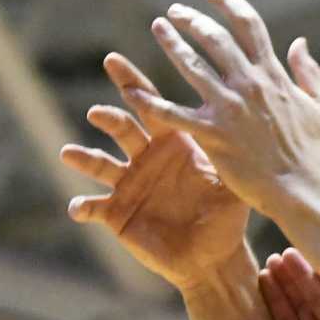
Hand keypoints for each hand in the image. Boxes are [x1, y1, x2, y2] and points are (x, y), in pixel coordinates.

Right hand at [60, 53, 250, 290]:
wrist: (214, 259)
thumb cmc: (225, 218)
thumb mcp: (232, 184)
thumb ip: (233, 154)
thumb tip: (249, 119)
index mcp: (172, 143)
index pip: (150, 105)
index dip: (133, 84)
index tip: (113, 60)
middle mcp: (145, 158)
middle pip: (121, 127)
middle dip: (108, 116)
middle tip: (97, 112)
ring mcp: (128, 184)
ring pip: (100, 164)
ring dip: (84, 157)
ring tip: (70, 154)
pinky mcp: (116, 214)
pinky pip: (94, 207)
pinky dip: (83, 206)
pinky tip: (77, 208)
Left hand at [132, 0, 319, 211]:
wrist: (301, 188)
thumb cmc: (313, 152)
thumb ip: (310, 72)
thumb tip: (300, 42)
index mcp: (273, 75)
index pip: (249, 24)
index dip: (228, 2)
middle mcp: (249, 84)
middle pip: (215, 38)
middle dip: (193, 19)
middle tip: (176, 11)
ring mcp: (228, 108)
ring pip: (192, 65)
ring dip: (172, 42)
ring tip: (158, 27)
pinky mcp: (212, 134)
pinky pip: (173, 113)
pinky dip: (150, 102)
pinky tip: (131, 91)